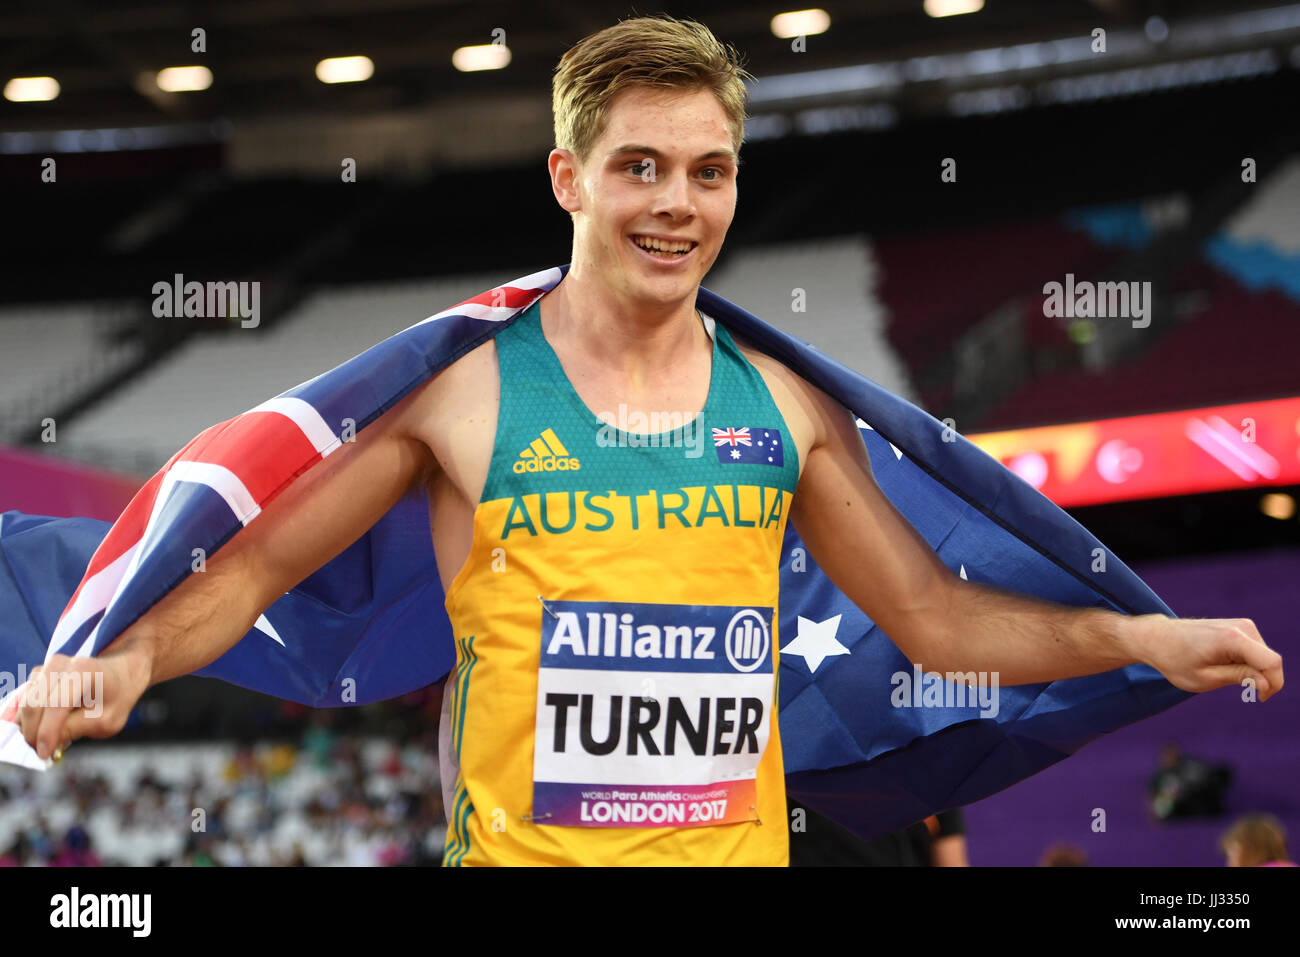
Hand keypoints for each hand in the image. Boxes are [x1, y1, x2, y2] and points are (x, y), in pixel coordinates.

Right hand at [17, 646, 151, 760]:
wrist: (118, 676)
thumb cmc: (115, 699)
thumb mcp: (106, 721)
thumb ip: (75, 729)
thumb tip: (45, 741)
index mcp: (84, 671)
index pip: (57, 704)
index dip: (47, 732)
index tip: (44, 754)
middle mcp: (61, 664)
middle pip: (34, 704)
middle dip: (33, 733)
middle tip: (41, 752)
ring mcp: (46, 667)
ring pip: (25, 704)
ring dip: (30, 726)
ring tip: (47, 741)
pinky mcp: (38, 674)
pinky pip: (24, 701)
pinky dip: (30, 718)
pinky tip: (46, 727)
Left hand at [1137, 616, 1283, 701]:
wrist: (1157, 637)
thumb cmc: (1175, 660)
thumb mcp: (1205, 678)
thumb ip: (1239, 677)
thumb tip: (1267, 684)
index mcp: (1232, 638)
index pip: (1271, 663)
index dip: (1272, 685)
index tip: (1258, 698)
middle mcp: (1242, 627)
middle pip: (1271, 661)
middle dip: (1261, 679)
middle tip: (1230, 686)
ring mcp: (1242, 624)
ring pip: (1265, 657)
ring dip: (1253, 671)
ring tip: (1221, 672)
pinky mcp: (1241, 627)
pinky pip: (1256, 651)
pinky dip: (1248, 663)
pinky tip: (1224, 665)